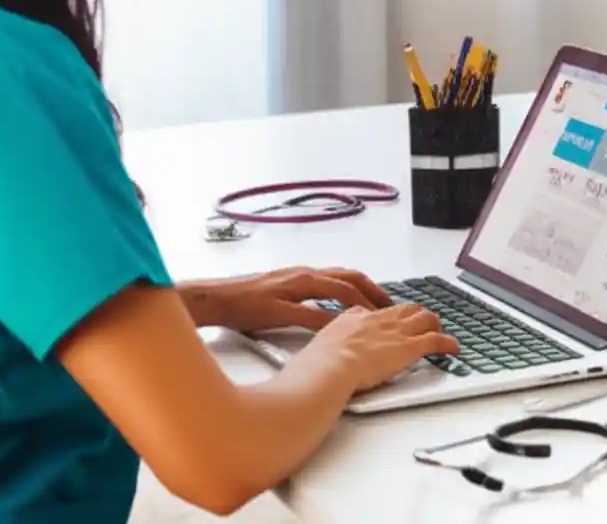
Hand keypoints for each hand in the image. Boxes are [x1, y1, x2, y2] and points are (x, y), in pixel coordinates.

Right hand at [181, 267, 394, 331]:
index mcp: (303, 274)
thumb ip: (304, 302)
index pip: (345, 276)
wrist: (213, 298)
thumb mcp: (281, 296)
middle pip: (349, 278)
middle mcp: (302, 275)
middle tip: (393, 309)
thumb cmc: (243, 300)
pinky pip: (310, 312)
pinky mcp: (278, 305)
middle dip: (374, 292)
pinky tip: (343, 332)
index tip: (387, 301)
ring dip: (360, 303)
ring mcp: (291, 288)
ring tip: (377, 319)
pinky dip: (330, 320)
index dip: (369, 287)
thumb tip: (328, 316)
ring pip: (336, 289)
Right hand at [292, 303, 459, 392]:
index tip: (386, 324)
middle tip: (419, 325)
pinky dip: (448, 343)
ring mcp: (395, 332)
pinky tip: (454, 348)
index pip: (374, 310)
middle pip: (404, 308)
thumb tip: (315, 359)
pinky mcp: (409, 347)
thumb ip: (322, 349)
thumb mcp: (316, 348)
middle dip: (414, 315)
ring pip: (424, 317)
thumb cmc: (319, 364)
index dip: (384, 317)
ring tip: (439, 332)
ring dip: (434, 324)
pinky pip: (436, 340)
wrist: (329, 368)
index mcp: (353, 318)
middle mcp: (377, 320)